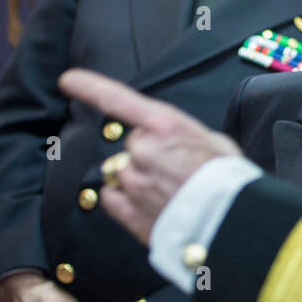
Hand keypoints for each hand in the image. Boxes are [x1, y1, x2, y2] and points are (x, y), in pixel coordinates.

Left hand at [57, 68, 241, 243]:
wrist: (232, 222)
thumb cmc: (230, 181)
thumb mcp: (216, 143)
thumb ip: (185, 136)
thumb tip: (174, 143)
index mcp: (166, 127)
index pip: (120, 101)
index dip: (91, 87)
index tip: (69, 80)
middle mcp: (143, 150)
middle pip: (134, 145)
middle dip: (149, 154)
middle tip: (178, 170)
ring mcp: (133, 182)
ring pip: (123, 172)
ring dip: (140, 178)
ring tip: (171, 192)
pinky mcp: (128, 212)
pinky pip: (111, 197)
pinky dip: (125, 199)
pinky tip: (150, 204)